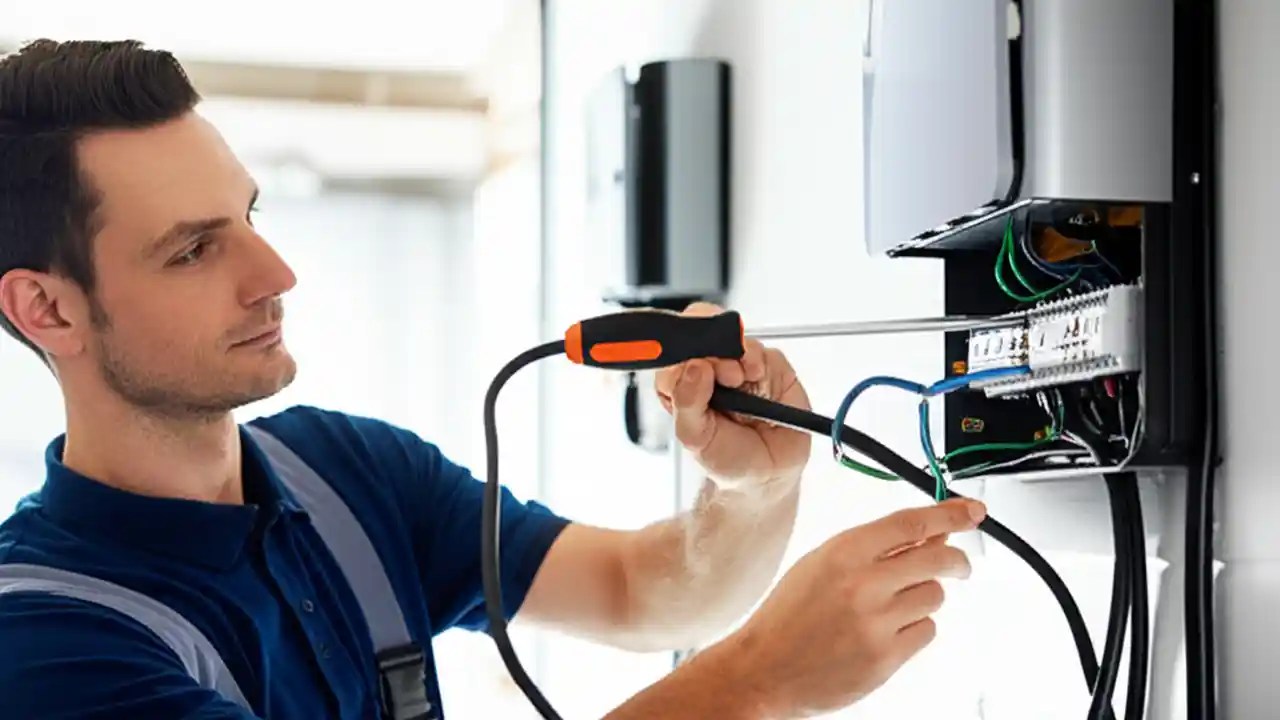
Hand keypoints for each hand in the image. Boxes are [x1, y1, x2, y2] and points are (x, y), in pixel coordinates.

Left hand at [655, 302, 811, 490]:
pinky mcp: (769, 367)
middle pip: (702, 329)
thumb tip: (693, 368)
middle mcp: (710, 368)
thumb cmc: (726, 458)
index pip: (673, 348)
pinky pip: (762, 350)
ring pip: (733, 337)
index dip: (680, 346)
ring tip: (740, 383)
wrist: (766, 476)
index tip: (691, 357)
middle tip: (721, 373)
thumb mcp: (695, 437)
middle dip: (711, 346)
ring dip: (737, 357)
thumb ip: (686, 402)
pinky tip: (757, 381)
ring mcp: (739, 365)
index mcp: (682, 381)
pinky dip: (759, 362)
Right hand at [713, 499, 985, 717]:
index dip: (950, 514)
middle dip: (957, 560)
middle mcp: (863, 584)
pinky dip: (915, 628)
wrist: (764, 669)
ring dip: (924, 596)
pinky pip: (926, 631)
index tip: (972, 512)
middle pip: (938, 558)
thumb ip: (873, 548)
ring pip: (934, 596)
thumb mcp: (821, 563)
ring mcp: (876, 623)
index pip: (912, 523)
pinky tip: (886, 632)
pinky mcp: (886, 658)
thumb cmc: (790, 615)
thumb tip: (928, 535)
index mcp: (843, 552)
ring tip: (892, 607)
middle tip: (959, 564)